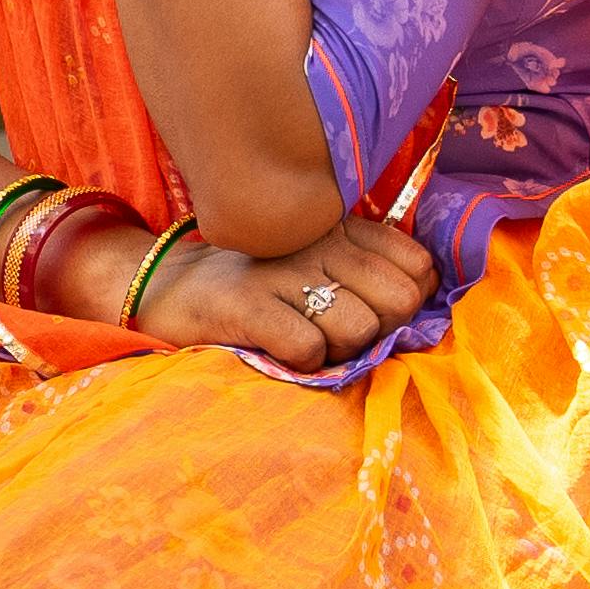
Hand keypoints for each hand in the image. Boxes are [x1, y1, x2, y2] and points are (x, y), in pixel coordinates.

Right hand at [109, 209, 436, 371]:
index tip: (372, 309)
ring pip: (359, 330)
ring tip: (306, 340)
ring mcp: (280, 271)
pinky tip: (280, 349)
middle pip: (399, 301)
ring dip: (338, 351)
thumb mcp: (315, 257)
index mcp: (338, 226)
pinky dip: (303, 362)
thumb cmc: (255, 281)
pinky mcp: (246, 305)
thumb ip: (368, 268)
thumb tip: (423, 300)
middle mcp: (315, 241)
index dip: (407, 300)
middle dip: (380, 330)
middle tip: (340, 332)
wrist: (166, 285)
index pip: (418, 266)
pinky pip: (310, 348)